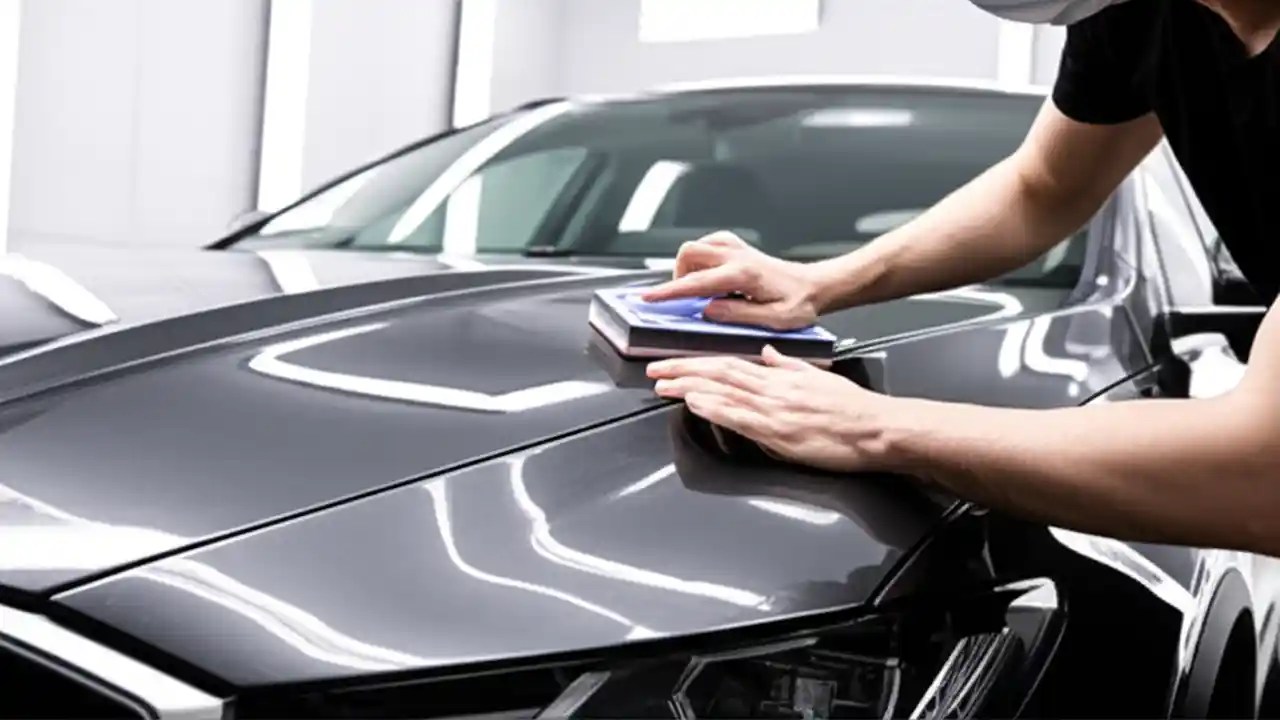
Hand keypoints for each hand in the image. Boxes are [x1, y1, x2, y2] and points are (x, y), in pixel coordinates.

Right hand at [640, 231, 823, 329]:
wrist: (815, 285)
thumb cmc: (799, 304)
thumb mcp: (775, 319)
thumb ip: (739, 315)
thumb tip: (708, 310)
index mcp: (744, 275)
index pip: (698, 282)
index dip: (669, 291)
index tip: (649, 298)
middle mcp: (738, 256)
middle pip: (690, 252)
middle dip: (678, 274)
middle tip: (684, 297)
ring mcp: (737, 248)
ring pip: (696, 246)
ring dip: (688, 267)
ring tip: (698, 290)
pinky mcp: (738, 248)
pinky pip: (708, 245)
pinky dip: (700, 259)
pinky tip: (709, 276)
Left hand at [647, 345, 894, 473]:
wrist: (878, 428)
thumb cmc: (854, 409)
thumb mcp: (819, 377)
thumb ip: (789, 366)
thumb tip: (768, 354)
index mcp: (780, 377)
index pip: (729, 364)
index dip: (698, 363)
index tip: (674, 363)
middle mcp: (772, 389)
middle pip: (718, 374)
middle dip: (682, 371)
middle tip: (654, 370)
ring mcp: (774, 409)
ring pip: (723, 391)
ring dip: (688, 386)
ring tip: (662, 384)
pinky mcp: (779, 431)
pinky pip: (739, 417)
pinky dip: (713, 408)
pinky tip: (693, 403)